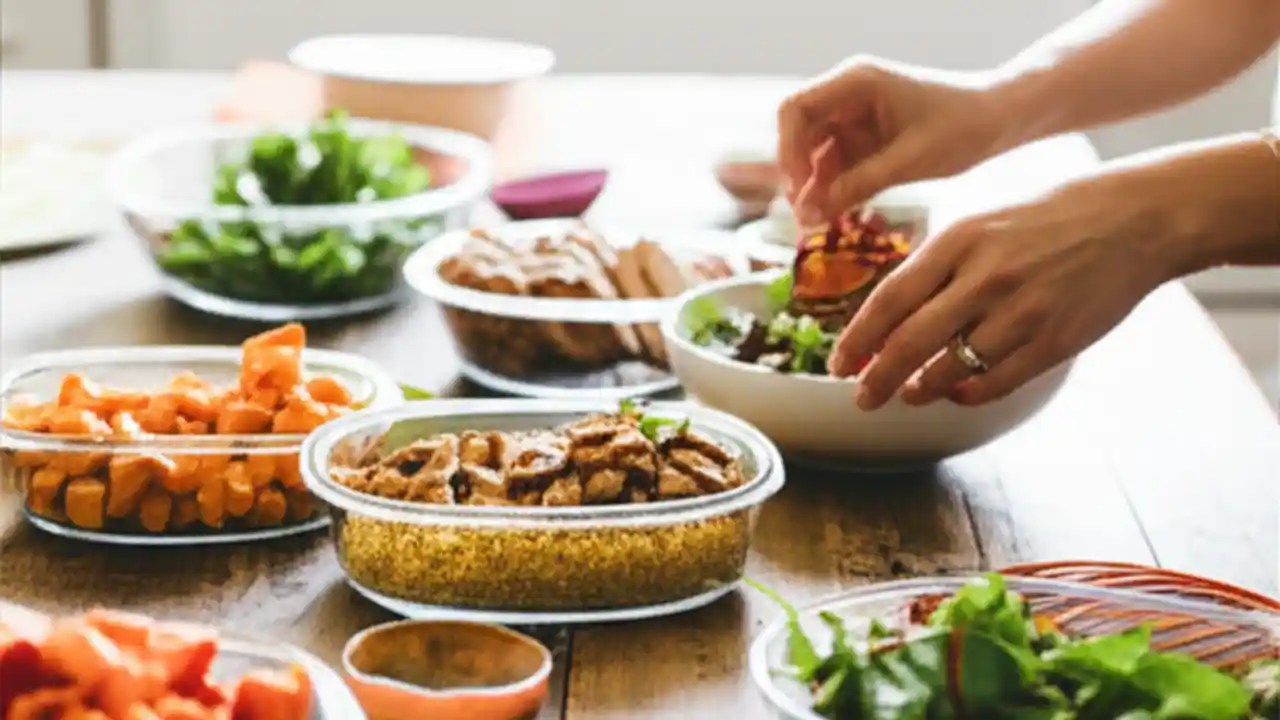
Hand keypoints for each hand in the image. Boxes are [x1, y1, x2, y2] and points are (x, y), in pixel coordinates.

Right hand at [778, 57, 1007, 225]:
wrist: (1003, 121)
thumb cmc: (963, 128)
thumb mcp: (909, 161)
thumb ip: (857, 185)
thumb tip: (810, 214)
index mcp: (856, 82)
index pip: (796, 110)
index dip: (788, 150)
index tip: (797, 189)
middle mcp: (849, 96)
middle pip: (800, 133)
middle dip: (799, 175)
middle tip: (805, 216)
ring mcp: (856, 118)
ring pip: (816, 154)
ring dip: (816, 188)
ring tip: (819, 224)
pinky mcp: (867, 139)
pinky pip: (838, 165)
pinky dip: (836, 190)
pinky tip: (839, 216)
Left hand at [826, 178, 1175, 408]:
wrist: (1131, 219)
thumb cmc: (1047, 217)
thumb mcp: (981, 221)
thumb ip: (937, 263)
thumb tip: (890, 311)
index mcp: (959, 241)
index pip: (890, 299)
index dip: (859, 337)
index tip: (839, 362)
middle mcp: (984, 277)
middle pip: (911, 342)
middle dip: (877, 377)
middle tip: (861, 396)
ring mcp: (1020, 312)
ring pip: (951, 368)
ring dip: (921, 388)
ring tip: (908, 392)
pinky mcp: (1053, 341)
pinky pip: (996, 382)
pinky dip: (967, 394)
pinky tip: (954, 393)